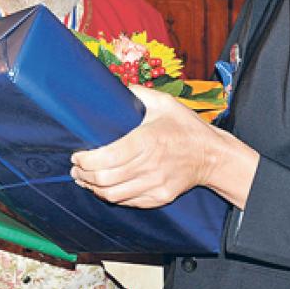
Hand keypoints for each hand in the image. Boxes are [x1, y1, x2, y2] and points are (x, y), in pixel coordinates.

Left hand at [70, 85, 259, 208]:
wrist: (213, 155)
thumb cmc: (186, 127)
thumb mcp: (164, 103)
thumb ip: (138, 93)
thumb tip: (115, 85)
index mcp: (147, 141)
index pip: (107, 158)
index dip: (86, 161)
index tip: (77, 156)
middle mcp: (149, 165)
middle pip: (105, 180)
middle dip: (84, 175)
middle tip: (76, 168)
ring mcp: (155, 184)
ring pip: (113, 195)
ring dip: (94, 188)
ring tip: (85, 179)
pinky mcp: (160, 197)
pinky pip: (128, 202)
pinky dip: (112, 197)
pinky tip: (104, 188)